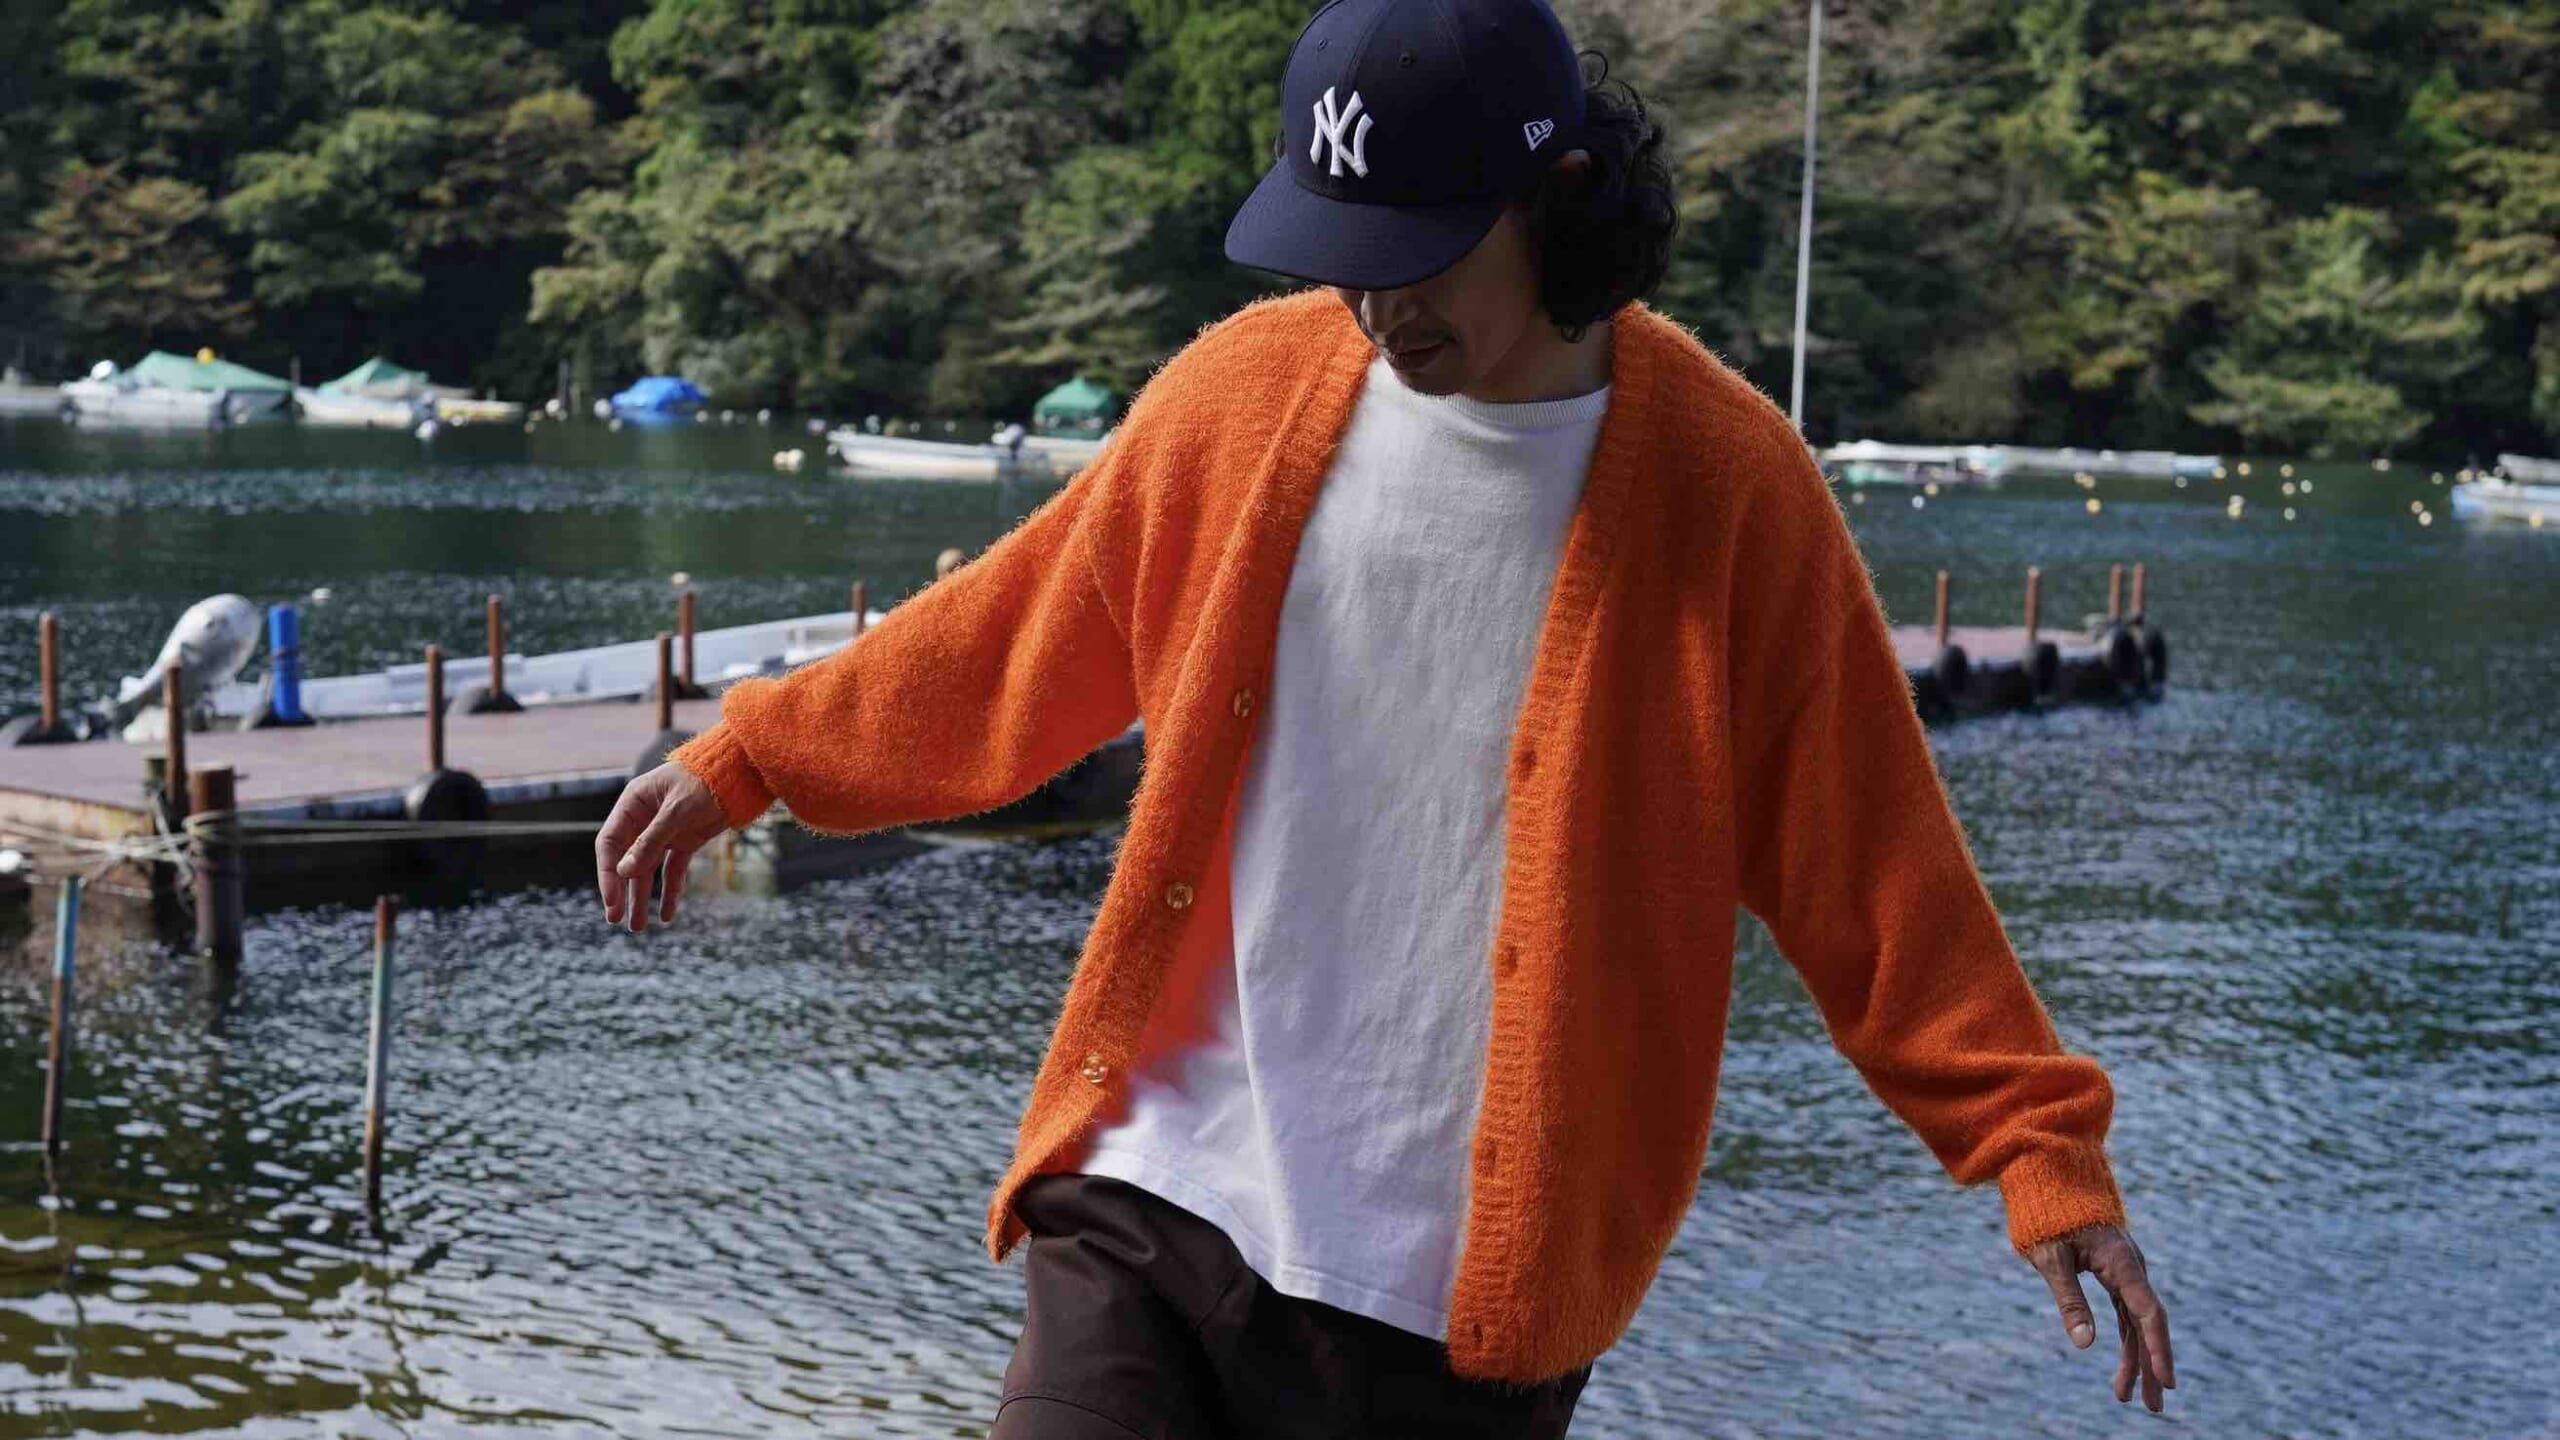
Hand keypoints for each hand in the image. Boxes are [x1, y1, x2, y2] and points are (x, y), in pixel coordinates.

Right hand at [595, 761, 729, 931]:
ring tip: (637, 927)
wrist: (741, 772)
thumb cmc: (706, 780)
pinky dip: (671, 891)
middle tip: (616, 919)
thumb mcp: (678, 811)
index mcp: (633, 804)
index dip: (607, 873)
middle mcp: (644, 819)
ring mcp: (665, 832)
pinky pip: (673, 870)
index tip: (611, 900)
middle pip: (626, 860)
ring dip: (642, 898)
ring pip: (648, 870)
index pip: (610, 843)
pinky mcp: (686, 841)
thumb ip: (652, 840)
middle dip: (621, 891)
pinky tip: (666, 916)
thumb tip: (624, 872)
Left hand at [2026, 1223, 2176, 1411]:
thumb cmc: (2047, 1218)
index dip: (2158, 1348)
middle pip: (2148, 1323)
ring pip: (2138, 1322)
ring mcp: (2126, 1272)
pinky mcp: (2117, 1274)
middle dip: (2151, 1365)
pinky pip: (2127, 1313)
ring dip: (2137, 1359)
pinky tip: (2126, 1366)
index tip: (2165, 1380)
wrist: (2051, 1181)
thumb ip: (2069, 1300)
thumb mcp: (2051, 1259)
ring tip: (2129, 1397)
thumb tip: (2084, 1345)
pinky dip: (2127, 1339)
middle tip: (2153, 1406)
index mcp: (2120, 1262)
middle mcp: (2131, 1268)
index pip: (2147, 1312)